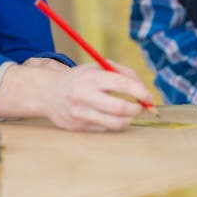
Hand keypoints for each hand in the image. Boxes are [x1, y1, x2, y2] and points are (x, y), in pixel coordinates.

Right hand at [0, 59, 154, 131]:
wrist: (48, 92)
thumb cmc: (80, 78)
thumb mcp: (97, 67)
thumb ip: (122, 72)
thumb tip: (143, 89)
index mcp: (90, 77)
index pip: (122, 84)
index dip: (140, 92)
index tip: (148, 96)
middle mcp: (83, 95)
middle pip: (120, 108)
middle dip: (137, 109)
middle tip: (141, 107)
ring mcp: (80, 113)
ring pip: (115, 123)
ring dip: (128, 119)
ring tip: (129, 113)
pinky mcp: (78, 127)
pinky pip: (105, 129)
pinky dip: (114, 124)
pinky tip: (112, 117)